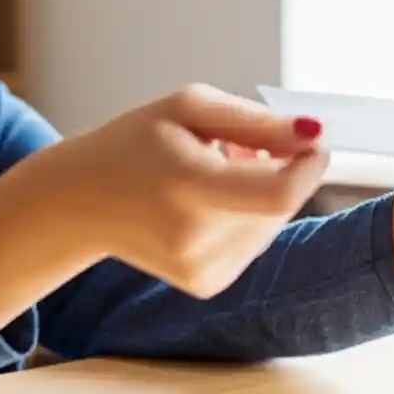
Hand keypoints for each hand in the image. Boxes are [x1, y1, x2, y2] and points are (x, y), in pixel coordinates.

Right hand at [0, 84, 329, 298]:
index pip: (278, 193)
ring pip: (272, 225)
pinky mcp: (204, 285)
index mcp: (186, 185)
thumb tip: (315, 133)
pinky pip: (253, 244)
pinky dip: (245, 219)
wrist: (78, 201)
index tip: (311, 141)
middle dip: (282, 170)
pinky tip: (206, 203)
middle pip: (281, 206)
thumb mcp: (189, 108)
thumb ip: (256, 122)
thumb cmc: (135, 142)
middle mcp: (194, 238)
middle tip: (241, 145)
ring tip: (214, 169)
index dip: (309, 166)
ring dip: (262, 193)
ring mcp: (199, 270)